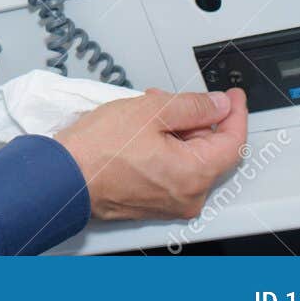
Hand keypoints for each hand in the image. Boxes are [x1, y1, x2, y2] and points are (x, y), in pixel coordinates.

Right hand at [54, 87, 247, 220]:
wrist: (63, 177)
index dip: (235, 113)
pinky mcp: (152, 203)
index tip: (233, 97)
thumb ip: (193, 106)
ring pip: (189, 160)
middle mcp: (188, 196)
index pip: (233, 142)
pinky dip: (166, 149)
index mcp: (194, 175)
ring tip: (151, 110)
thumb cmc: (98, 150)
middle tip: (175, 98)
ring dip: (178, 132)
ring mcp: (170, 203)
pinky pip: (172, 172)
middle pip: (210, 151)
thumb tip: (218, 105)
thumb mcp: (151, 110)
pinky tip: (145, 131)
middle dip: (197, 119)